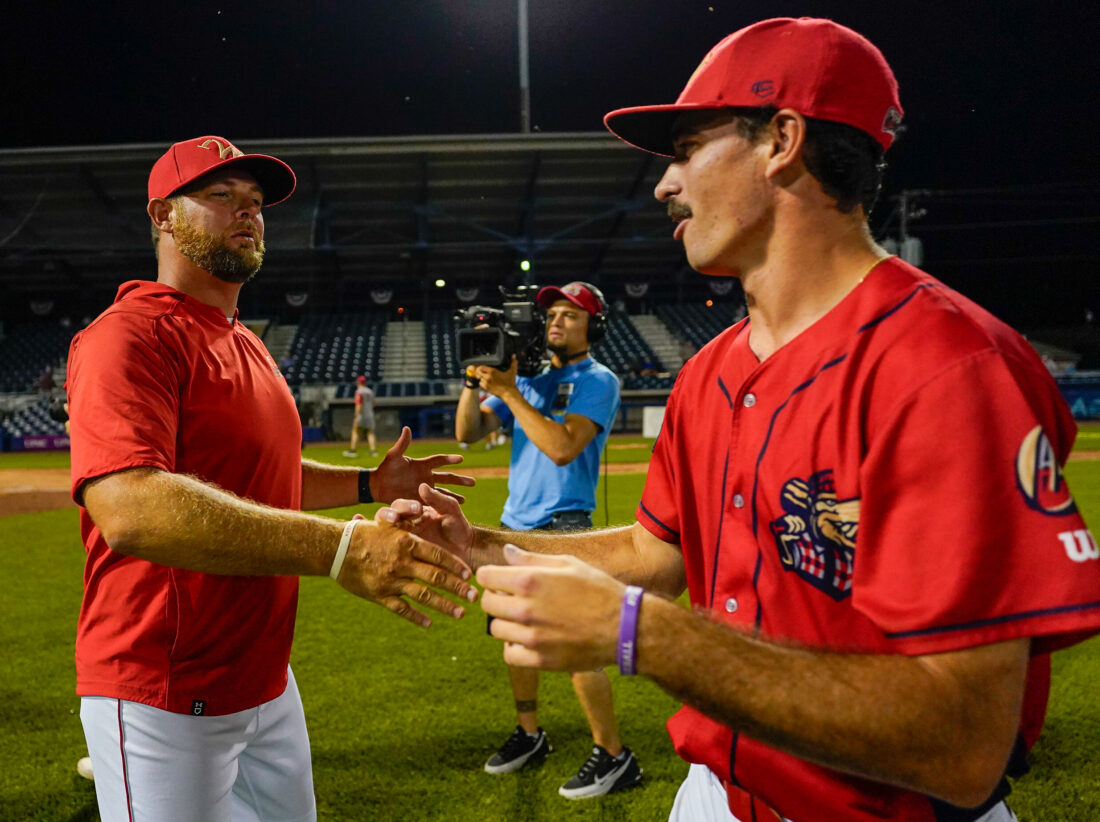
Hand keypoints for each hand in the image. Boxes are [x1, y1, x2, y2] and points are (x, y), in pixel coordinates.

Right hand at [334, 515, 477, 627]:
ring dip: (444, 605)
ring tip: (460, 613)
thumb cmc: (363, 533)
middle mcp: (401, 562)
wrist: (334, 549)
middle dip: (458, 589)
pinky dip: (416, 616)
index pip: (438, 556)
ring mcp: (391, 581)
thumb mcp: (388, 524)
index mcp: (406, 543)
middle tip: (474, 597)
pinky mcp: (379, 595)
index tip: (470, 575)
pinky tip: (429, 623)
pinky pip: (401, 608)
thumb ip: (408, 522)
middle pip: (437, 577)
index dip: (456, 566)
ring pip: (424, 595)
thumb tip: (427, 511)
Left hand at [371, 427, 474, 503]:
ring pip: (442, 492)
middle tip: (473, 482)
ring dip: (454, 495)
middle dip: (460, 480)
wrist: (377, 485)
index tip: (461, 459)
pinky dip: (441, 506)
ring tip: (465, 499)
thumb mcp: (394, 456)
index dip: (449, 459)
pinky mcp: (419, 499)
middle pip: (447, 477)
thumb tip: (407, 428)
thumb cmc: (385, 468)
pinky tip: (450, 510)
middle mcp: (426, 476)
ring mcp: (424, 489)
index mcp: (422, 465)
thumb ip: (402, 444)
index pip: (439, 461)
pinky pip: (433, 503)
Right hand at [375, 483, 473, 565]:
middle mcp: (403, 525)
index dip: (403, 506)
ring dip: (387, 534)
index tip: (416, 509)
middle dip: (387, 516)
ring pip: (386, 536)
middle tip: (395, 519)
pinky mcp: (406, 557)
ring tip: (398, 534)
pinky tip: (402, 553)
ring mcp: (404, 542)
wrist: (465, 549)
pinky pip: (395, 554)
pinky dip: (394, 552)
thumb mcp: (449, 509)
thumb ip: (437, 498)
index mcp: (412, 512)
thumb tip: (422, 486)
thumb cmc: (457, 526)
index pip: (399, 506)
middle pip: (386, 519)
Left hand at [474, 357, 518, 397]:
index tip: (483, 367)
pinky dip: (482, 382)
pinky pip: (480, 384)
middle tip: (483, 371)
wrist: (509, 393)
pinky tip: (487, 382)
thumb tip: (514, 355)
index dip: (481, 366)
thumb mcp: (512, 371)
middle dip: (480, 371)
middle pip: (478, 372)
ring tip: (486, 377)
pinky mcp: (486, 388)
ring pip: (479, 378)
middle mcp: (488, 377)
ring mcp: (486, 383)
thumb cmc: (511, 382)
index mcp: (492, 371)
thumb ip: (513, 362)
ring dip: (482, 377)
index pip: (481, 367)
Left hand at [477, 545, 624, 670]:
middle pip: (487, 603)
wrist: (624, 627)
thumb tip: (506, 552)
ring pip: (495, 629)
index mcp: (530, 580)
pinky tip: (529, 639)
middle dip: (496, 597)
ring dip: (506, 622)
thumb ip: (532, 558)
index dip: (491, 576)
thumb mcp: (568, 564)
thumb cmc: (597, 590)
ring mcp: (531, 637)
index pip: (485, 577)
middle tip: (513, 599)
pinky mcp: (539, 660)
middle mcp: (526, 609)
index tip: (500, 580)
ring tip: (525, 619)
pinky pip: (509, 654)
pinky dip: (515, 647)